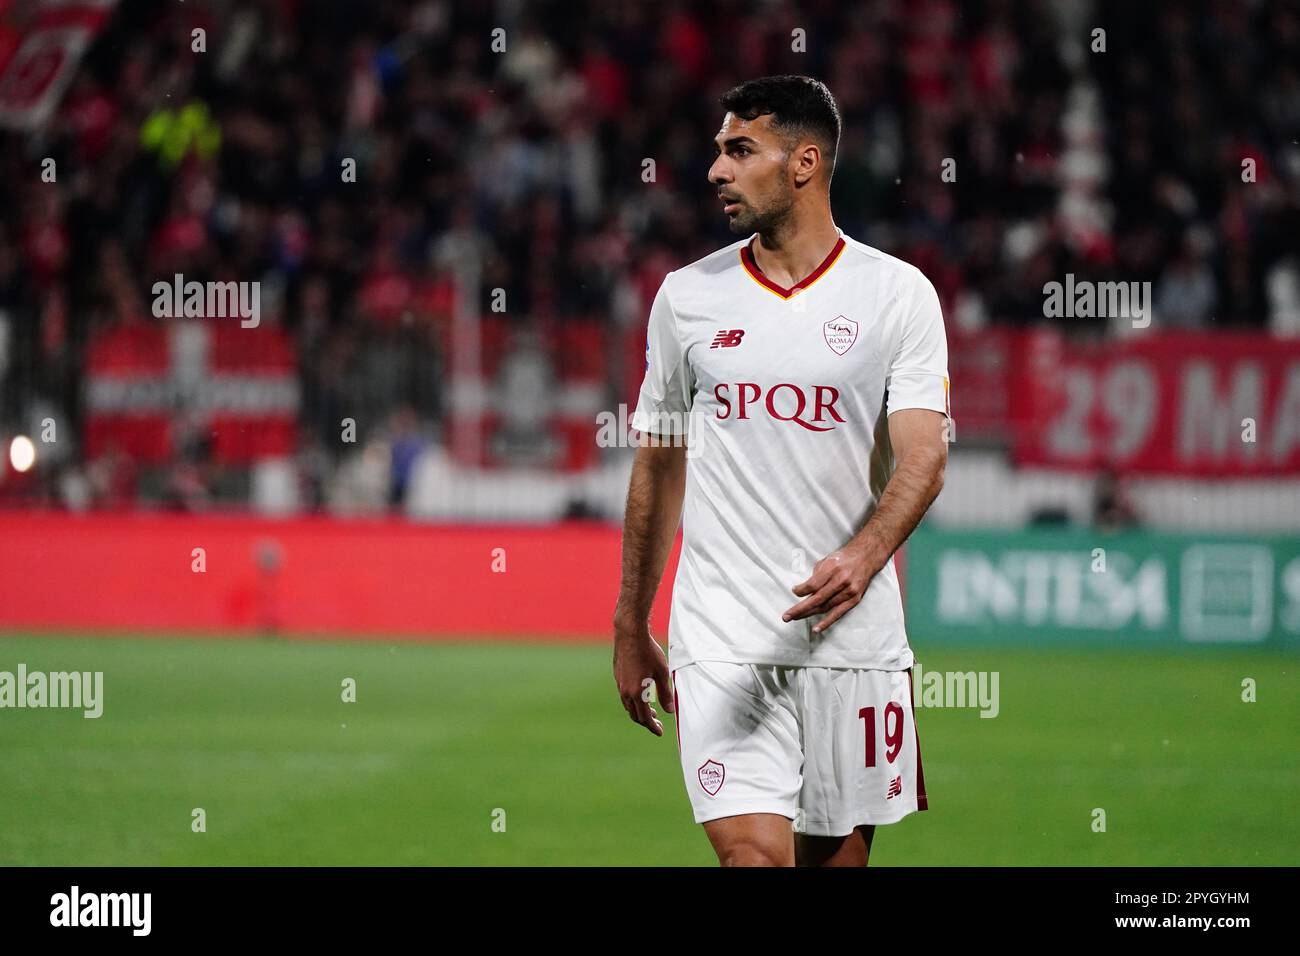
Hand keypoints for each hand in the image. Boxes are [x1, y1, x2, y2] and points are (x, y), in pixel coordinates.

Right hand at [612, 619, 674, 735]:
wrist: (630, 634)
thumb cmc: (648, 652)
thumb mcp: (662, 673)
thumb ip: (665, 694)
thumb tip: (669, 711)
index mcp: (636, 693)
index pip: (644, 718)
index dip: (653, 727)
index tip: (660, 732)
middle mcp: (625, 692)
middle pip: (634, 715)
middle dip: (647, 722)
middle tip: (658, 724)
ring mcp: (619, 684)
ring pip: (628, 706)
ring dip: (639, 711)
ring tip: (651, 712)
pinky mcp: (618, 676)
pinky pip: (625, 696)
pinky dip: (634, 701)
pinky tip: (641, 696)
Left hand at [782, 542, 879, 633]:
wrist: (866, 557)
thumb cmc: (843, 558)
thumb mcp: (827, 560)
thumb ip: (816, 575)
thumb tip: (803, 590)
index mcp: (833, 568)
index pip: (814, 584)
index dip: (802, 590)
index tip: (794, 591)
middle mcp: (841, 581)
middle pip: (817, 598)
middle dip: (800, 609)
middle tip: (786, 616)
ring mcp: (849, 591)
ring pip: (825, 607)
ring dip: (808, 614)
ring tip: (795, 618)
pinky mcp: (854, 600)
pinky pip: (838, 613)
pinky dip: (826, 622)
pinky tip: (816, 629)